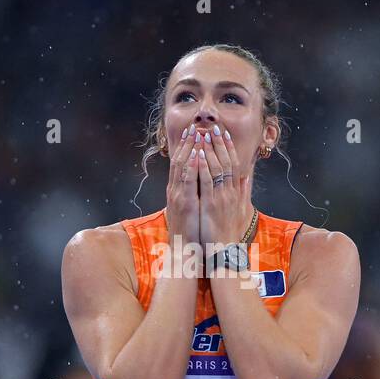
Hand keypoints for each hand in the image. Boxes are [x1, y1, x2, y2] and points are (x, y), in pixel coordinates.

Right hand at [164, 124, 200, 249]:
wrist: (185, 251)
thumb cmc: (191, 232)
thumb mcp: (193, 209)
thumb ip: (197, 194)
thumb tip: (203, 183)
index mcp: (178, 192)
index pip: (181, 164)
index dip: (187, 147)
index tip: (194, 132)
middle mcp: (176, 191)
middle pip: (180, 161)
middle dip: (187, 143)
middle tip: (194, 126)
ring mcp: (179, 197)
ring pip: (183, 167)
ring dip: (190, 149)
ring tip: (196, 133)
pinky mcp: (185, 204)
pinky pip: (188, 181)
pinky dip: (192, 166)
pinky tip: (198, 154)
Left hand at [196, 125, 248, 247]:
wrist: (223, 252)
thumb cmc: (228, 232)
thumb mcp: (240, 209)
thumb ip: (243, 192)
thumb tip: (247, 177)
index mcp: (235, 192)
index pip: (233, 164)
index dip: (228, 147)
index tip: (223, 133)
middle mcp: (230, 192)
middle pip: (226, 162)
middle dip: (219, 143)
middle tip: (214, 126)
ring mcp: (221, 197)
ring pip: (217, 168)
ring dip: (210, 149)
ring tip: (205, 133)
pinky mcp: (211, 204)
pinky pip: (207, 181)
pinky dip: (204, 166)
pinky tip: (199, 154)